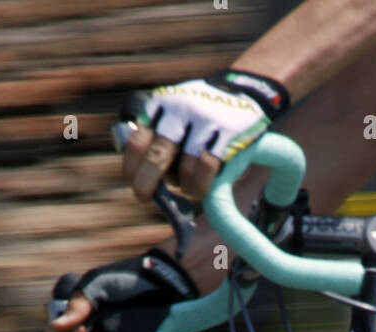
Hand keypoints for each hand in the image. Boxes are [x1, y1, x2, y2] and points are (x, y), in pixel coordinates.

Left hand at [122, 70, 289, 205]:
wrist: (243, 91)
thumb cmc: (201, 116)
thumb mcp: (173, 114)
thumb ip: (156, 137)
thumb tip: (141, 177)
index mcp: (162, 105)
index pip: (137, 140)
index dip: (131, 167)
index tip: (133, 184)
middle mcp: (180, 110)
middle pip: (156, 156)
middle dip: (146, 182)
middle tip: (143, 197)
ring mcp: (204, 120)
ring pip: (184, 169)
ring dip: (184, 187)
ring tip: (188, 188)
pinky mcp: (227, 132)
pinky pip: (207, 168)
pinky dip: (201, 185)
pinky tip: (201, 188)